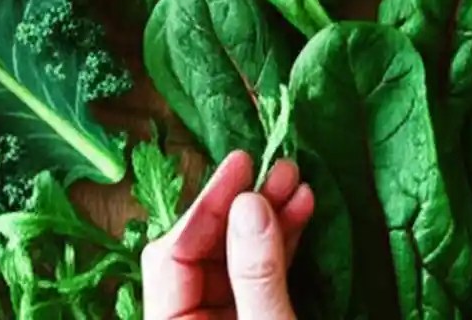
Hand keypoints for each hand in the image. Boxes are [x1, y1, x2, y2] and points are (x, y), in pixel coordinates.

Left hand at [142, 151, 314, 319]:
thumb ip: (255, 274)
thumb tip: (250, 205)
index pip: (173, 255)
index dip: (207, 206)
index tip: (241, 165)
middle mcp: (192, 318)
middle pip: (205, 249)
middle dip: (243, 205)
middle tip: (278, 167)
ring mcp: (222, 318)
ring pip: (236, 256)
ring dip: (268, 217)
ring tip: (294, 181)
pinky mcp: (251, 318)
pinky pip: (260, 273)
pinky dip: (279, 243)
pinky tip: (298, 211)